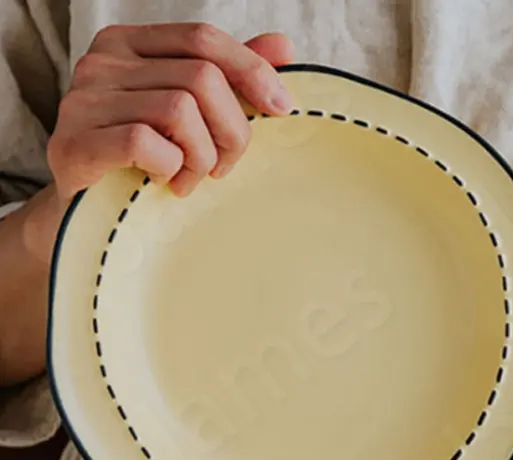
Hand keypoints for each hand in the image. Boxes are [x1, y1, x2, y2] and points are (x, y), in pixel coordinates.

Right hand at [47, 23, 294, 199]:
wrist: (88, 213)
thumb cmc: (145, 163)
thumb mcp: (191, 117)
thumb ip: (230, 79)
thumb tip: (283, 48)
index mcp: (132, 46)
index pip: (204, 39)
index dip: (252, 71)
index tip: (282, 109)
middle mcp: (104, 61)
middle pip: (201, 77)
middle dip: (232, 131)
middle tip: (224, 167)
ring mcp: (84, 99)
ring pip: (179, 110)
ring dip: (201, 157)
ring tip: (191, 180)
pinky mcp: (76, 141)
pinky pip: (144, 141)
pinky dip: (170, 167)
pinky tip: (165, 182)